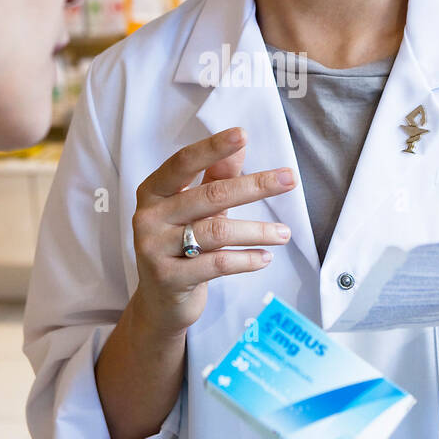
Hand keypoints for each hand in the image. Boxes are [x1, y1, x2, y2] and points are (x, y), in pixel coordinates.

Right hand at [131, 128, 296, 337]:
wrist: (160, 303)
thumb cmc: (180, 247)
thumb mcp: (197, 210)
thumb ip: (215, 178)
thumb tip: (240, 146)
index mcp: (153, 192)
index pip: (182, 163)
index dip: (212, 148)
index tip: (243, 135)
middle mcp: (149, 217)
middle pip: (208, 195)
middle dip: (254, 186)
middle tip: (289, 179)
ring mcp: (154, 249)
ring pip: (216, 232)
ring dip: (257, 230)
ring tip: (285, 233)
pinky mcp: (168, 279)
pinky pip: (216, 264)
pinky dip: (246, 260)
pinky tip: (265, 258)